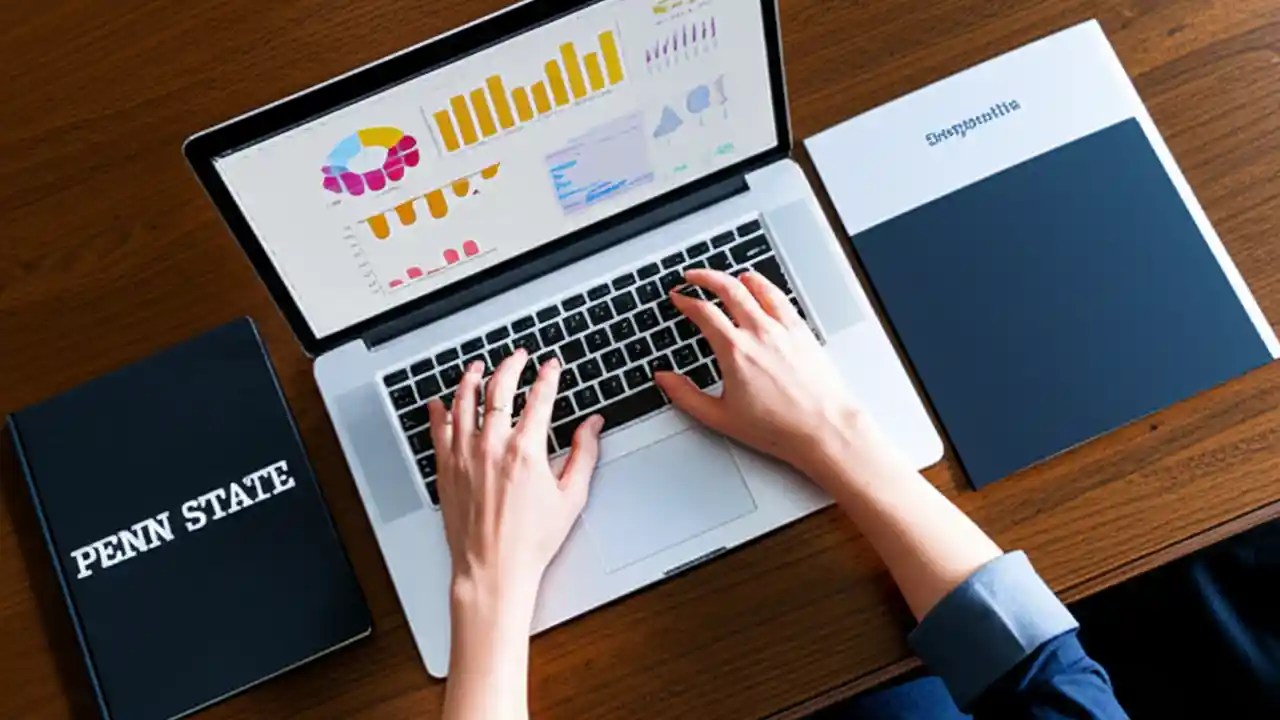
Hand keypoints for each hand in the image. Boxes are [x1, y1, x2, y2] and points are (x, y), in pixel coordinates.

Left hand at [427, 351, 603, 614]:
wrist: (493, 568)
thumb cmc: (531, 540)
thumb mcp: (571, 497)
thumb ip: (584, 454)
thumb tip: (593, 426)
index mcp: (526, 451)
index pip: (538, 398)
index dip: (547, 376)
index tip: (550, 366)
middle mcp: (492, 447)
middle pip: (498, 389)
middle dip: (510, 366)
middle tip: (518, 357)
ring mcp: (465, 456)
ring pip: (464, 402)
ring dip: (471, 378)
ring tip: (477, 367)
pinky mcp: (447, 469)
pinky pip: (438, 430)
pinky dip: (439, 411)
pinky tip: (440, 401)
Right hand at [653, 269, 872, 484]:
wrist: (823, 428)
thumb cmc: (778, 427)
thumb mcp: (720, 418)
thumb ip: (686, 395)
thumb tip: (665, 379)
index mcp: (734, 352)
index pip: (703, 312)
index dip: (686, 300)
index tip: (678, 297)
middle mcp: (758, 333)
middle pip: (727, 288)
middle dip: (705, 278)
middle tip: (693, 276)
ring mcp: (782, 328)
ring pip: (755, 287)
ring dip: (734, 278)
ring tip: (725, 277)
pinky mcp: (802, 330)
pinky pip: (780, 297)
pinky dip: (764, 285)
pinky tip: (760, 286)